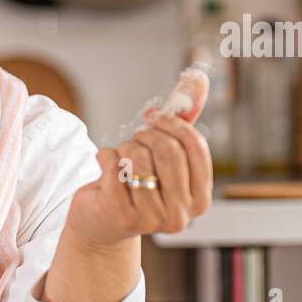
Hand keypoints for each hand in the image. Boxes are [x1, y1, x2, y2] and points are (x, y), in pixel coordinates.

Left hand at [64, 72, 213, 251]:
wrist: (101, 223)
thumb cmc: (136, 183)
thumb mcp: (164, 152)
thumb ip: (183, 117)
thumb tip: (197, 77)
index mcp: (200, 199)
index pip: (195, 146)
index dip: (172, 123)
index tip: (153, 116)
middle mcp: (180, 215)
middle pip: (167, 149)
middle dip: (146, 135)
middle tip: (134, 140)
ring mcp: (150, 218)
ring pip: (138, 156)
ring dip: (124, 148)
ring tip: (121, 161)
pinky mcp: (119, 215)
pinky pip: (112, 165)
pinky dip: (105, 157)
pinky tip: (104, 170)